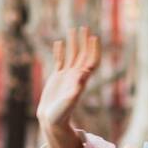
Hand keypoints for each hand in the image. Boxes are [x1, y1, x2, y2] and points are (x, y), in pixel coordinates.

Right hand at [37, 26, 100, 147]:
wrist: (52, 120)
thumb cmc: (61, 114)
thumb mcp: (69, 102)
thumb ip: (75, 90)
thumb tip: (82, 76)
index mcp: (81, 80)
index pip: (91, 62)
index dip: (94, 50)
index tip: (94, 37)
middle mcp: (75, 76)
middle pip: (82, 55)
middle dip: (84, 42)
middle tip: (85, 27)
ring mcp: (66, 76)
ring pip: (71, 56)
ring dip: (73, 43)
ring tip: (73, 29)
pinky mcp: (57, 78)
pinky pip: (59, 61)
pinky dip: (60, 51)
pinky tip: (59, 42)